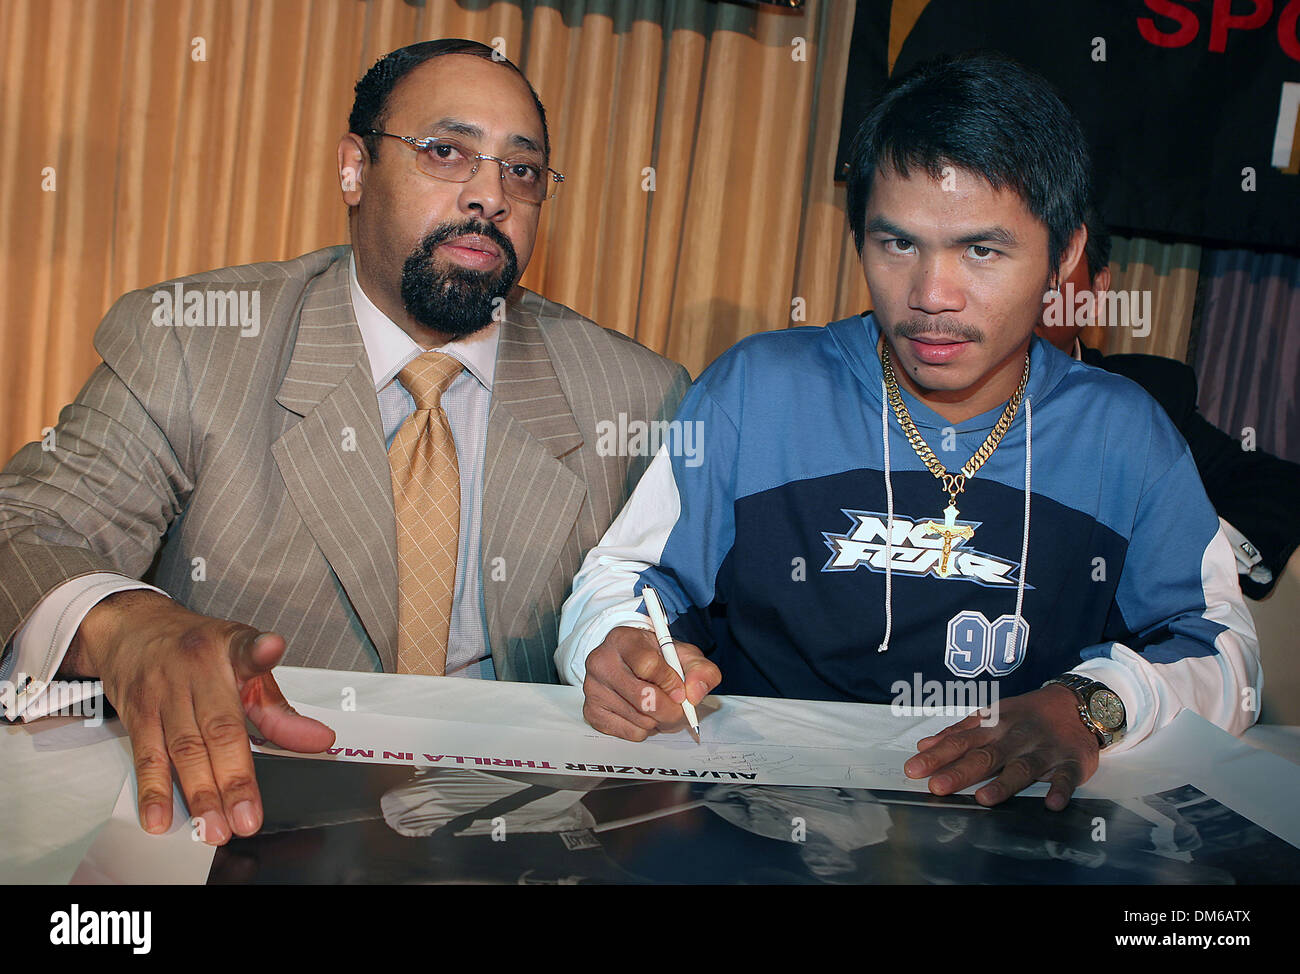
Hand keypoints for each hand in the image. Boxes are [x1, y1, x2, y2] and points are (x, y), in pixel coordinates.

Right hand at [63, 590, 334, 843]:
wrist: (134, 628)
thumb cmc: (198, 650)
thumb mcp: (243, 666)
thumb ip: (278, 709)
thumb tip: (320, 740)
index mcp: (230, 650)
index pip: (247, 650)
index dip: (261, 652)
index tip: (272, 648)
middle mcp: (195, 671)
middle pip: (217, 727)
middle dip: (233, 777)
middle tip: (247, 819)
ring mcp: (162, 693)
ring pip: (182, 748)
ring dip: (198, 794)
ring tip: (213, 828)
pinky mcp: (135, 714)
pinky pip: (146, 756)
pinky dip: (154, 790)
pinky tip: (161, 817)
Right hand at [582, 625, 720, 740]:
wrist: (630, 663)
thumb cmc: (658, 658)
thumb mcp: (684, 655)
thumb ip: (701, 670)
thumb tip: (694, 694)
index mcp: (623, 639)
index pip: (648, 665)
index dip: (670, 682)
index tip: (680, 690)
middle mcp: (601, 661)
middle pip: (643, 698)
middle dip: (670, 709)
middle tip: (679, 708)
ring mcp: (593, 688)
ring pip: (639, 719)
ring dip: (659, 720)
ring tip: (660, 706)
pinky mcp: (592, 711)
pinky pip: (629, 732)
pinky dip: (645, 729)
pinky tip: (643, 713)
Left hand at [902, 685, 1099, 809]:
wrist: (1077, 704)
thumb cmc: (1027, 714)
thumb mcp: (992, 715)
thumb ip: (959, 732)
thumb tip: (923, 745)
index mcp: (994, 726)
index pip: (961, 742)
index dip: (937, 756)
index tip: (913, 769)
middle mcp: (1016, 737)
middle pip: (986, 756)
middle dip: (960, 771)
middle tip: (936, 787)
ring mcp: (1044, 750)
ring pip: (1023, 767)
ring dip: (1004, 783)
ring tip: (984, 799)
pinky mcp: (1072, 762)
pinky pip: (1067, 777)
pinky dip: (1060, 789)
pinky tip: (1052, 803)